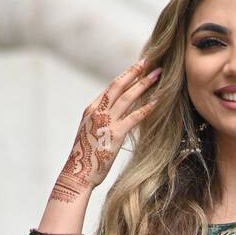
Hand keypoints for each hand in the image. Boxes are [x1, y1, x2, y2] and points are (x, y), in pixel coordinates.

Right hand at [49, 58, 161, 202]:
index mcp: (91, 110)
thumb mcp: (91, 134)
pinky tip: (158, 101)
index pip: (110, 88)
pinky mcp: (114, 134)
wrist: (78, 173)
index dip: (125, 76)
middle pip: (117, 86)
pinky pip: (133, 117)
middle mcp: (97, 111)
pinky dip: (146, 108)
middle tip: (149, 61)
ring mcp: (105, 122)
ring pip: (127, 97)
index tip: (137, 67)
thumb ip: (102, 122)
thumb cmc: (86, 158)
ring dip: (143, 84)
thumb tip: (115, 117)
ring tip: (157, 75)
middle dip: (134, 72)